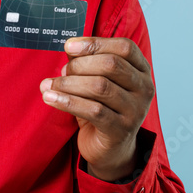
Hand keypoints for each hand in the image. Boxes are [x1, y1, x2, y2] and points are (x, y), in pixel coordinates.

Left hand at [38, 37, 153, 180]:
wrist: (110, 148)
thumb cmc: (102, 108)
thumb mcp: (97, 81)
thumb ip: (86, 63)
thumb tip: (69, 49)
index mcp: (141, 71)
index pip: (124, 48)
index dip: (95, 43)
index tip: (69, 46)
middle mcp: (144, 89)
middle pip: (111, 65)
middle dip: (79, 65)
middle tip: (61, 71)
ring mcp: (135, 111)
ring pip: (100, 87)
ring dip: (68, 83)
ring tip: (48, 85)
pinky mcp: (120, 130)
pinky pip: (92, 111)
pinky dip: (67, 101)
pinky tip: (50, 98)